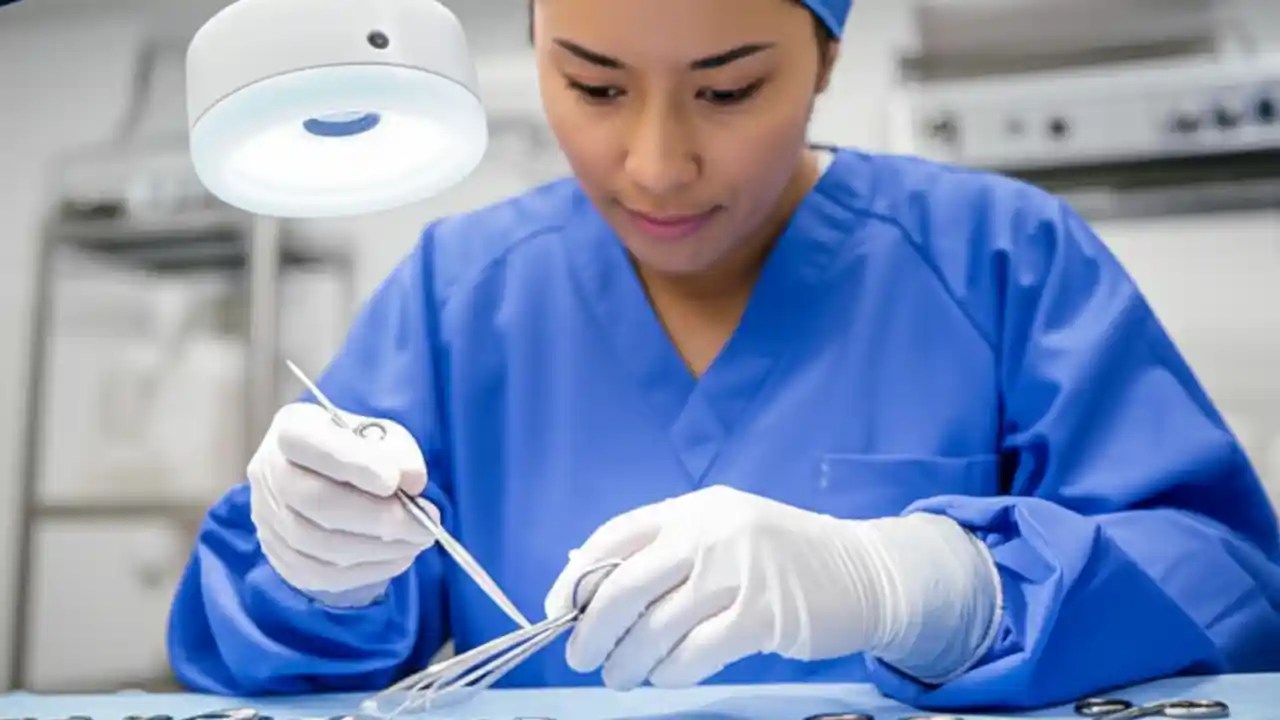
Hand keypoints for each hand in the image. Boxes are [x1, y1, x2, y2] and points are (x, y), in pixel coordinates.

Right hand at [248, 402, 437, 599]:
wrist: (327, 476)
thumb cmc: (356, 449)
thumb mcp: (381, 433)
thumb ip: (398, 451)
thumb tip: (412, 482)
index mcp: (292, 429)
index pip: (311, 444)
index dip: (352, 464)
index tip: (394, 482)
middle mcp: (268, 472)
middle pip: (316, 502)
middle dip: (379, 519)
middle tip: (426, 525)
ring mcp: (267, 517)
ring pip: (318, 544)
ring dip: (378, 549)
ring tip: (418, 541)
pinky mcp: (278, 554)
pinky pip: (318, 573)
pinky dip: (365, 570)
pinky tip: (397, 558)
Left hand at [544, 485, 998, 689]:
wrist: (863, 571)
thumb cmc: (780, 557)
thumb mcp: (722, 531)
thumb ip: (663, 548)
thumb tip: (585, 579)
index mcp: (692, 508)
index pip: (614, 538)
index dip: (575, 579)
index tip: (557, 613)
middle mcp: (710, 532)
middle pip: (624, 587)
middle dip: (592, 631)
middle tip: (582, 657)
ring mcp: (738, 572)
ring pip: (655, 629)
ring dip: (628, 662)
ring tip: (622, 676)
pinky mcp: (763, 615)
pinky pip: (694, 655)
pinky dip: (670, 673)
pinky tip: (667, 677)